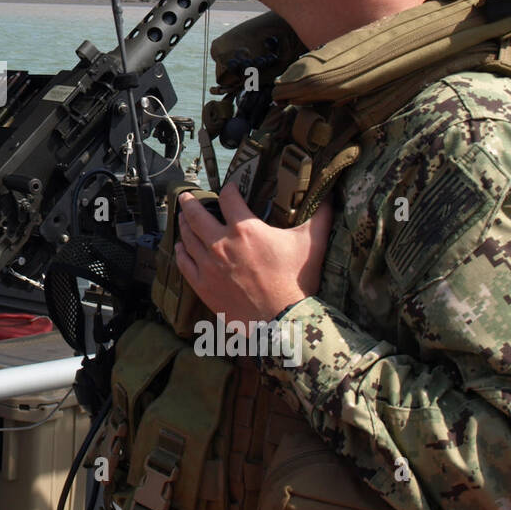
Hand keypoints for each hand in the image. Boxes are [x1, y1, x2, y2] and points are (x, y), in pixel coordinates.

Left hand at [174, 182, 333, 323]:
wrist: (283, 320)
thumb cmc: (297, 282)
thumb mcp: (312, 244)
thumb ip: (320, 217)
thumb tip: (331, 197)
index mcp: (245, 229)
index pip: (230, 199)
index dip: (230, 190)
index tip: (230, 189)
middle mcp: (221, 244)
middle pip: (196, 214)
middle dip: (190, 201)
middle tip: (186, 194)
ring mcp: (208, 265)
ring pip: (187, 237)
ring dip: (183, 223)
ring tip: (181, 216)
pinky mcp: (203, 285)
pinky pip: (184, 264)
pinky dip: (179, 252)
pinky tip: (179, 246)